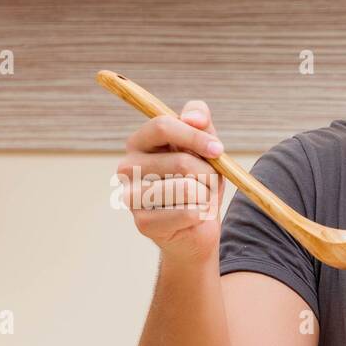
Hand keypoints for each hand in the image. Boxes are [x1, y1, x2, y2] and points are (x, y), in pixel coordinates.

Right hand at [115, 100, 224, 264]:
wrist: (197, 227)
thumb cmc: (200, 182)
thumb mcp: (205, 148)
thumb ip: (201, 123)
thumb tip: (194, 117)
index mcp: (138, 143)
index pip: (162, 126)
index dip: (195, 136)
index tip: (219, 149)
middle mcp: (126, 167)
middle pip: (180, 161)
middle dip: (208, 174)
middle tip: (208, 184)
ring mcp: (130, 196)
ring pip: (187, 188)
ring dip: (205, 195)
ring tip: (200, 200)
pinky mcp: (142, 223)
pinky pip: (188, 212)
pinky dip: (202, 214)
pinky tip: (194, 217)